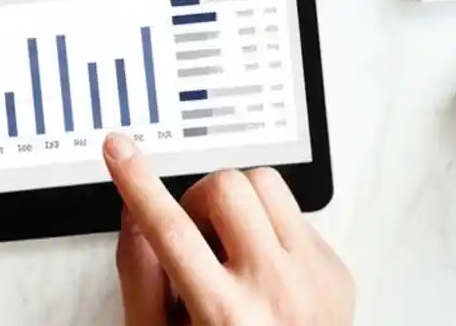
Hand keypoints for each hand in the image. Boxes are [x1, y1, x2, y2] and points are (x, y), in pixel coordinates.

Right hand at [104, 133, 353, 325]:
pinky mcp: (337, 269)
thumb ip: (141, 278)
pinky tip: (261, 267)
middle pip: (224, 189)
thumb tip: (135, 212)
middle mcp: (277, 293)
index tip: (118, 148)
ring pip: (265, 183)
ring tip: (229, 248)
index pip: (170, 230)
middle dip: (198, 201)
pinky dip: (268, 227)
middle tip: (196, 241)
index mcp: (226, 317)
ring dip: (237, 205)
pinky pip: (294, 210)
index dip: (137, 182)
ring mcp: (315, 279)